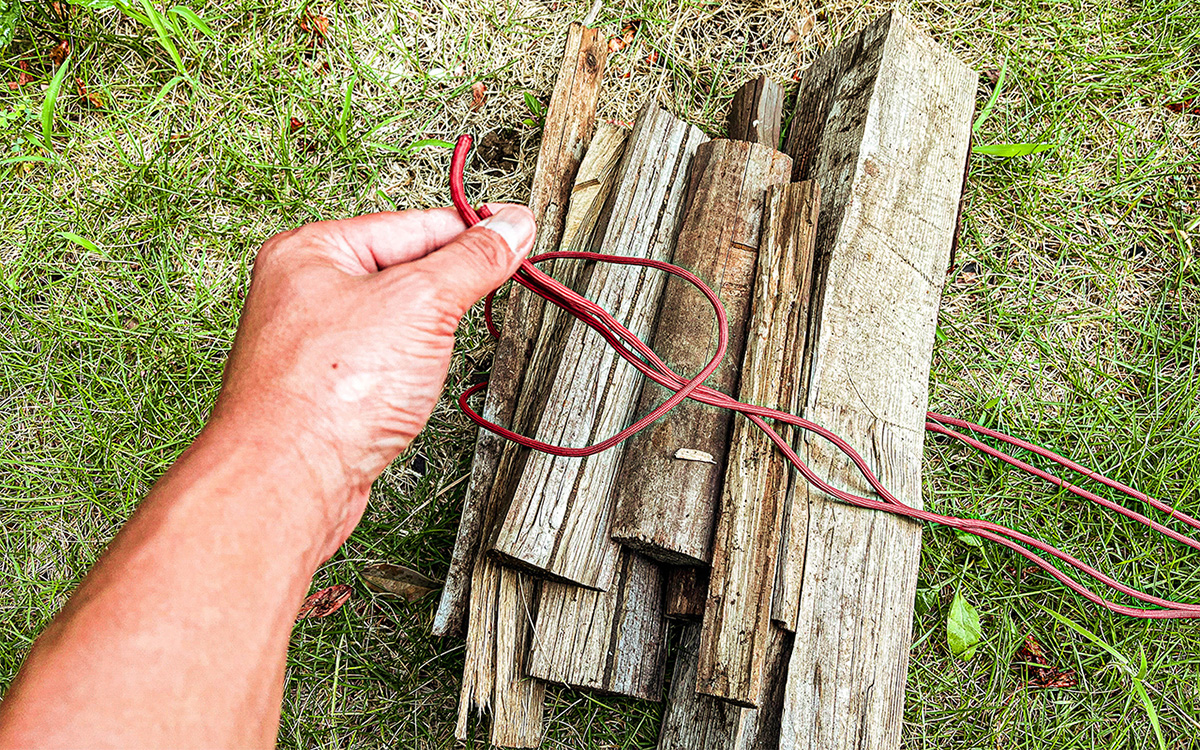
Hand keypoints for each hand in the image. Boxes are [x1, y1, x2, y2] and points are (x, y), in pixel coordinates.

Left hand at [210, 204, 534, 549]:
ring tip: (430, 356)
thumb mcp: (420, 304)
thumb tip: (509, 227)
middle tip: (481, 299)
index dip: (469, 236)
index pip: (413, 224)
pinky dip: (406, 372)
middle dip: (445, 292)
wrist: (288, 481)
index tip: (514, 239)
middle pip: (403, 271)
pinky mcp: (323, 390)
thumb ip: (471, 260)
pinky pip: (380, 363)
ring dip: (426, 337)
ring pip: (394, 321)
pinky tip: (408, 389)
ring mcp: (310, 344)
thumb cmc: (325, 394)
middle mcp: (303, 291)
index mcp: (312, 250)